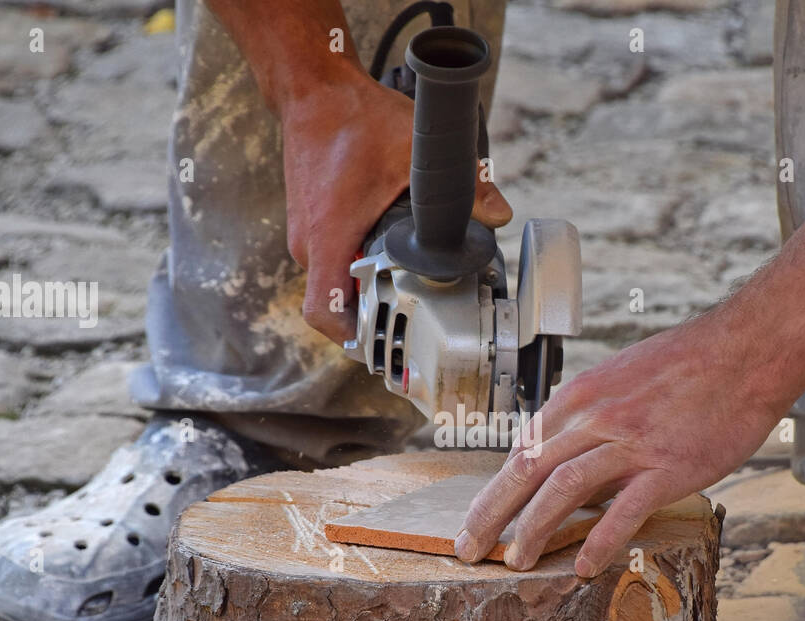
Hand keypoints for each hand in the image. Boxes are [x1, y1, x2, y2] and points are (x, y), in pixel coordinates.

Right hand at [282, 77, 512, 344]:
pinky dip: (360, 267)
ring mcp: (307, 234)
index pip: (324, 313)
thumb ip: (462, 183)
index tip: (385, 347)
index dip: (353, 339)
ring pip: (336, 283)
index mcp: (327, 236)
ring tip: (408, 289)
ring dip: (370, 290)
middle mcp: (309, 243)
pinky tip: (391, 258)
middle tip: (417, 318)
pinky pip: (334, 261)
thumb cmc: (353, 118)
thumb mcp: (414, 148)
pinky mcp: (312, 223)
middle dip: (376, 316)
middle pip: (338, 305)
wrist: (313, 89)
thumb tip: (497, 213)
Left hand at [454, 306, 786, 575]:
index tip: (479, 518)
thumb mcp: (620, 380)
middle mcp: (596, 417)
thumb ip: (589, 418)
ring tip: (516, 562)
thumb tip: (566, 457)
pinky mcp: (667, 467)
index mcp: (581, 396)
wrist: (747, 351)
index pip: (522, 449)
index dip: (494, 489)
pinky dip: (598, 541)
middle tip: (470, 548)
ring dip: (532, 530)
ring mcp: (630, 442)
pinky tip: (583, 567)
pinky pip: (623, 511)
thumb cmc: (689, 366)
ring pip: (562, 489)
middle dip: (492, 514)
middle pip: (526, 470)